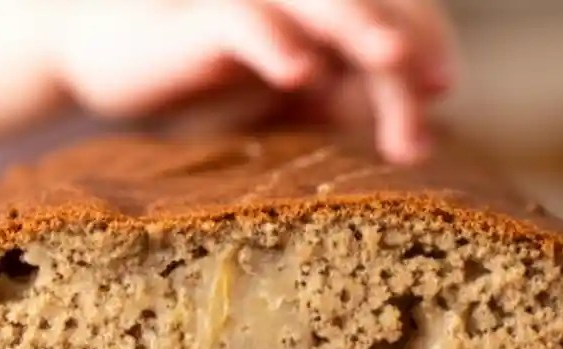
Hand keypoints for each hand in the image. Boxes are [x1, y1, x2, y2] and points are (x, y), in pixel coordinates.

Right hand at [55, 0, 457, 162]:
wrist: (121, 61)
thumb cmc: (212, 77)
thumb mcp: (294, 104)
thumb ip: (350, 102)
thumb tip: (420, 123)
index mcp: (326, 15)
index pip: (397, 14)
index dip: (427, 41)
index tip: (441, 91)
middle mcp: (298, 1)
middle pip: (370, 12)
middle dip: (404, 52)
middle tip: (430, 98)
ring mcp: (256, 4)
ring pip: (320, 3)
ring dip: (360, 26)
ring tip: (392, 60)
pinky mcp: (206, 22)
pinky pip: (244, 21)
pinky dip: (274, 43)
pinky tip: (300, 73)